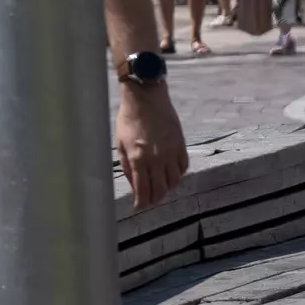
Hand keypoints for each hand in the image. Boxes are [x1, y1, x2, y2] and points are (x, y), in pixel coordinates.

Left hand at [116, 83, 187, 210]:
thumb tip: (134, 184)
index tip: (139, 206)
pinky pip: (183, 168)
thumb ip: (127, 165)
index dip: (142, 202)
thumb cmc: (128, 119)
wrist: (146, 98)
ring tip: (159, 187)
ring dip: (167, 188)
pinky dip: (178, 175)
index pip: (143, 190)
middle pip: (161, 190)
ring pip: (174, 181)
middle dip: (154, 199)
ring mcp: (171, 153)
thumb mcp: (120, 143)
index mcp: (139, 159)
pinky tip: (171, 174)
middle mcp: (157, 159)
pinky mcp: (181, 146)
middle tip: (150, 200)